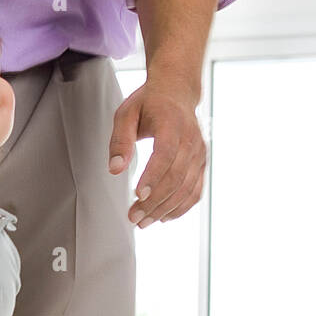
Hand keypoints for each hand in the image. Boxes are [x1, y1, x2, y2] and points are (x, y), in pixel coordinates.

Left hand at [108, 76, 206, 226]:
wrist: (177, 93)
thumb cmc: (148, 104)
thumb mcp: (126, 114)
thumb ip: (120, 141)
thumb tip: (115, 169)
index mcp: (172, 124)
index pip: (166, 154)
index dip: (154, 176)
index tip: (138, 195)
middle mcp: (191, 140)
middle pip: (176, 177)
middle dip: (155, 201)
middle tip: (134, 217)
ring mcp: (199, 154)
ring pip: (186, 188)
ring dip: (165, 209)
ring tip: (144, 222)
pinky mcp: (201, 164)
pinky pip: (195, 191)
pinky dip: (181, 208)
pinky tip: (164, 218)